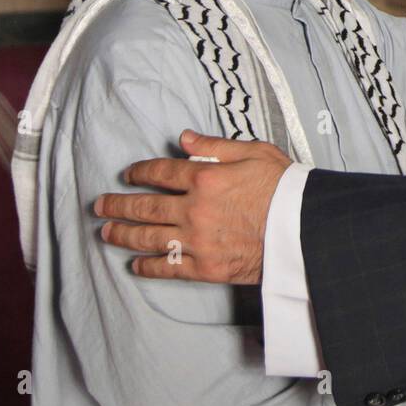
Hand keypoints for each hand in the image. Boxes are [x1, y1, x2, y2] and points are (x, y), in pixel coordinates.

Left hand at [96, 130, 290, 283]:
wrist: (305, 230)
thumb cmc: (285, 188)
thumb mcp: (255, 152)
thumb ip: (216, 145)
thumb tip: (184, 138)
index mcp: (206, 177)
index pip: (161, 173)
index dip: (139, 172)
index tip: (128, 174)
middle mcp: (195, 209)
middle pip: (145, 207)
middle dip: (118, 205)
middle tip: (100, 206)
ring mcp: (198, 241)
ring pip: (149, 238)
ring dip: (123, 235)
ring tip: (106, 232)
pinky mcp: (206, 268)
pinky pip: (169, 268)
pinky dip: (148, 266)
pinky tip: (135, 264)